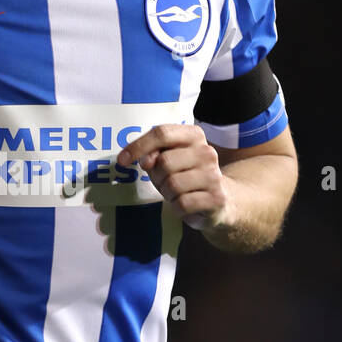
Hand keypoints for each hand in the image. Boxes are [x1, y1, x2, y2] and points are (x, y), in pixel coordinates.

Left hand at [116, 123, 234, 229]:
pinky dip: (177, 208)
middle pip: (164, 162)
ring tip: (177, 193)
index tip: (122, 160)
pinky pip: (181, 204)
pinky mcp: (216, 198)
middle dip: (157, 177)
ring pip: (172, 184)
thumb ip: (153, 154)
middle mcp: (207, 152)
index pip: (162, 133)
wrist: (220, 200)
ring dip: (167, 193)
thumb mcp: (167, 160)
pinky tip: (186, 204)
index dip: (138, 146)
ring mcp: (214, 175)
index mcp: (194, 135)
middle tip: (166, 182)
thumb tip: (146, 160)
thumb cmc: (186, 176)